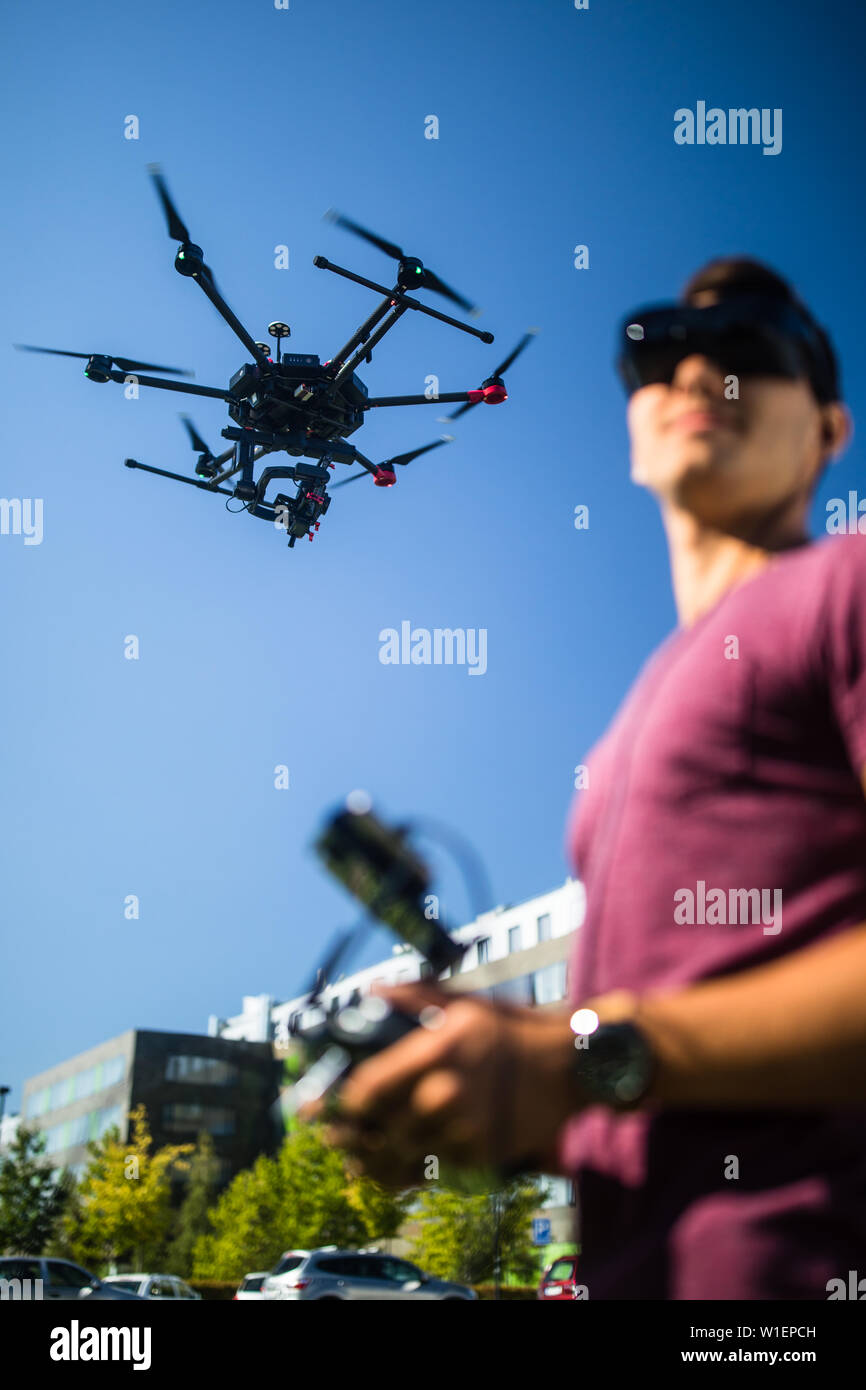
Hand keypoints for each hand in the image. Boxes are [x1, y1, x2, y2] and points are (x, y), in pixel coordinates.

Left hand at [301, 981, 580, 1186]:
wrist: (568, 1068)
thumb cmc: (511, 1029)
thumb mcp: (463, 1003)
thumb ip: (414, 998)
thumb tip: (371, 993)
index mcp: (438, 1052)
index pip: (371, 1087)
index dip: (340, 1103)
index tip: (321, 1107)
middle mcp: (447, 1094)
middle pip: (379, 1129)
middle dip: (350, 1137)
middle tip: (330, 1138)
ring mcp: (464, 1130)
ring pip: (401, 1158)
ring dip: (372, 1164)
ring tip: (354, 1163)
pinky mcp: (480, 1157)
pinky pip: (433, 1171)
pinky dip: (409, 1174)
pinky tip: (392, 1173)